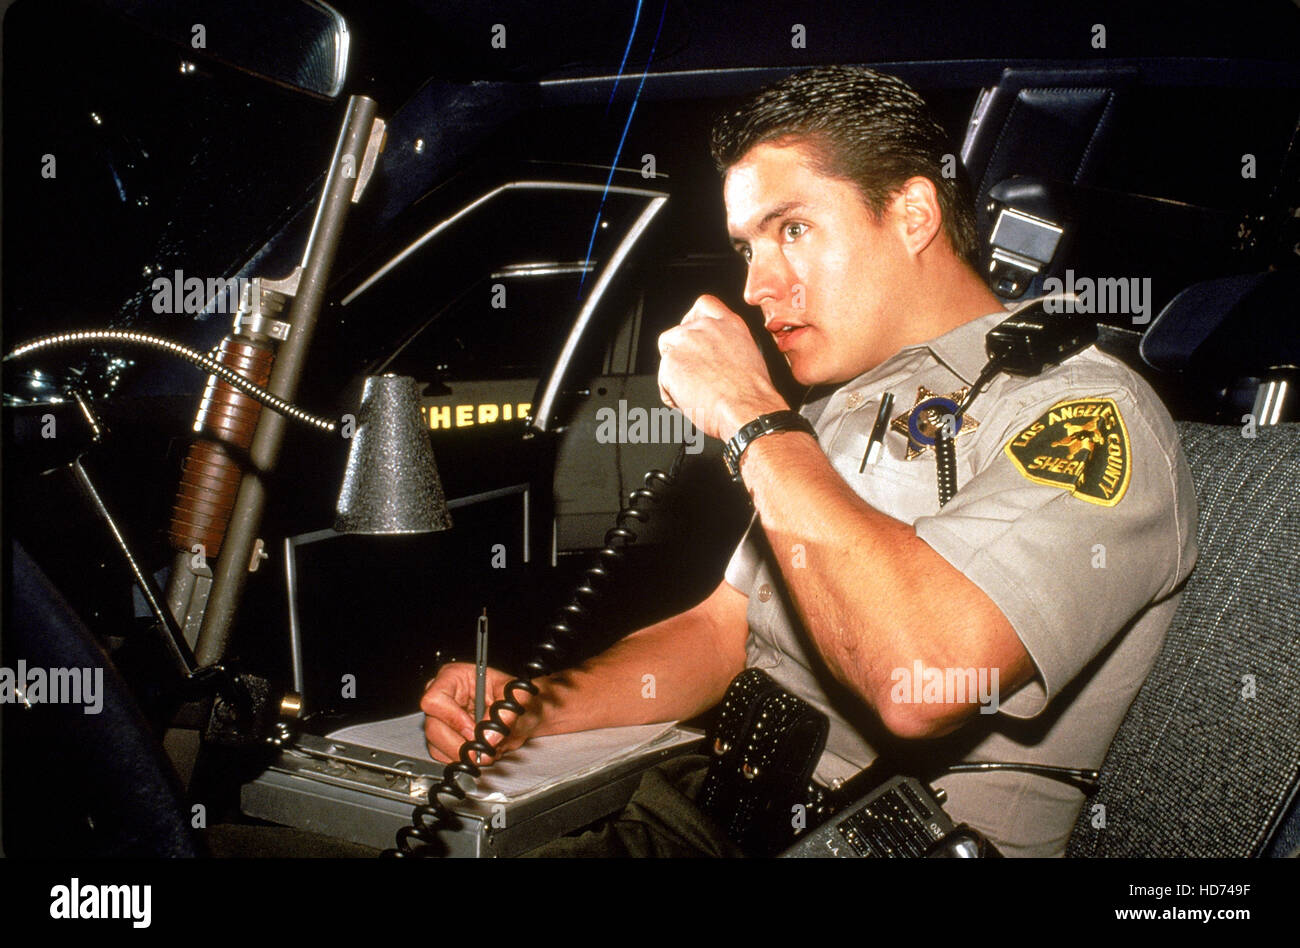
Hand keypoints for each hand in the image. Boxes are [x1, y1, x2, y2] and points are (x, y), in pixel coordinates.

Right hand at [420, 663, 539, 764]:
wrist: (524, 714)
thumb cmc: (516, 699)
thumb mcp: (520, 698)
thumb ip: (506, 714)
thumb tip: (488, 737)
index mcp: (454, 677)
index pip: (434, 700)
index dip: (454, 719)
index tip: (474, 730)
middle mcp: (443, 697)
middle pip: (432, 728)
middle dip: (460, 744)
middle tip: (481, 748)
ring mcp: (441, 719)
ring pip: (436, 746)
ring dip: (463, 754)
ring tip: (486, 750)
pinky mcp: (443, 738)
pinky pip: (442, 756)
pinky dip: (462, 759)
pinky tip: (479, 752)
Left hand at [657, 295, 786, 440]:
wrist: (747, 409)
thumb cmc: (752, 394)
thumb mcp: (749, 356)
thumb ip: (727, 346)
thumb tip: (715, 356)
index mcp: (729, 324)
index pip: (704, 305)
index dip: (692, 320)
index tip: (691, 335)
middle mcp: (706, 327)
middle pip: (676, 334)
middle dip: (679, 356)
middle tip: (693, 378)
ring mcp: (686, 342)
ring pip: (666, 356)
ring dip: (675, 374)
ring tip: (696, 393)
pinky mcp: (670, 362)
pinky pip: (663, 381)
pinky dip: (672, 395)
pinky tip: (692, 402)